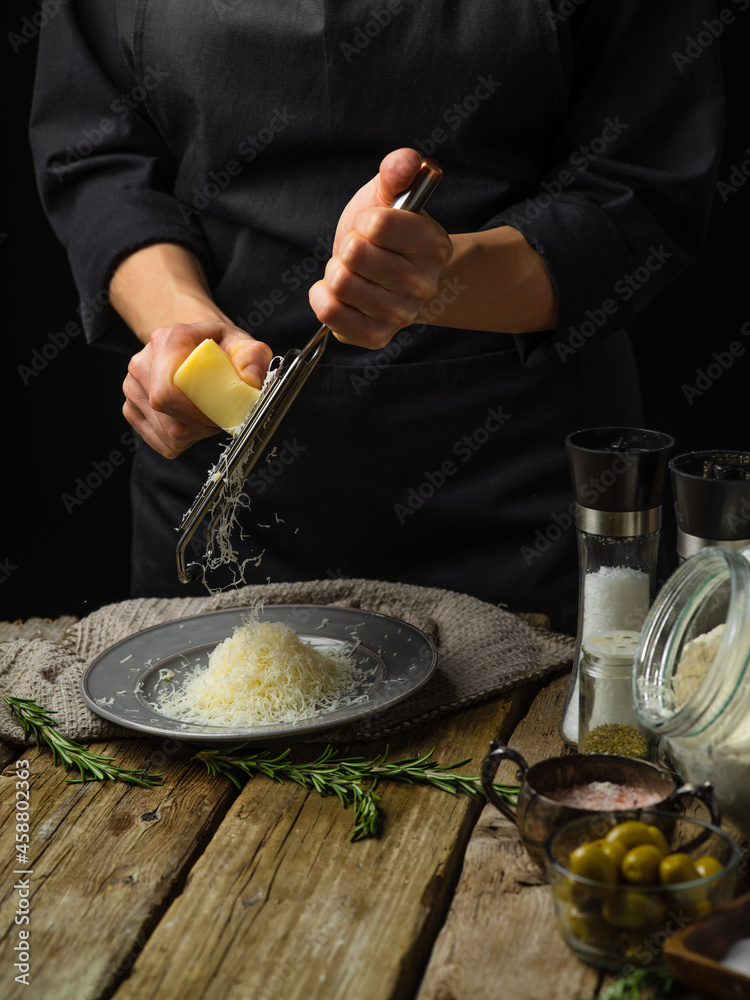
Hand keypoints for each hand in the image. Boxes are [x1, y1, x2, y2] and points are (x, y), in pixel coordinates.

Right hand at [123, 320, 271, 458]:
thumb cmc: (218, 348)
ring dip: (194, 434)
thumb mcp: (243, 344)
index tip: (218, 412)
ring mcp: (132, 387)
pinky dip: (181, 440)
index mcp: (169, 341)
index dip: (197, 413)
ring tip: (206, 414)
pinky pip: (160, 442)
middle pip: (169, 418)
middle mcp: (143, 363)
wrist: (196, 346)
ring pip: (167, 434)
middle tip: (218, 414)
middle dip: (201, 426)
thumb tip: (250, 380)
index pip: (168, 392)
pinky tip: (192, 422)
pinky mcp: (132, 409)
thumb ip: (253, 357)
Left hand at [308, 148, 451, 348]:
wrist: (389, 276)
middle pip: (354, 254)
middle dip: (348, 246)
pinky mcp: (376, 336)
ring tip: (353, 272)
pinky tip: (335, 292)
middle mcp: (423, 285)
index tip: (371, 227)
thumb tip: (407, 161)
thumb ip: (398, 170)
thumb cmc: (387, 234)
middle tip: (360, 252)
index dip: (364, 220)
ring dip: (336, 271)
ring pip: (340, 283)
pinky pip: (332, 315)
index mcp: (433, 245)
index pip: (377, 225)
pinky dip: (323, 298)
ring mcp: (401, 315)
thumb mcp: (390, 194)